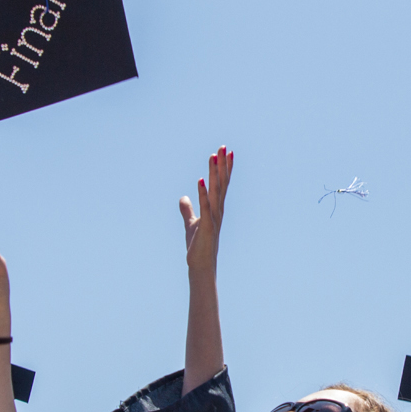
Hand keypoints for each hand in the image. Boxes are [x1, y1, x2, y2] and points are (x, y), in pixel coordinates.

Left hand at [179, 146, 233, 275]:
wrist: (200, 264)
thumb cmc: (197, 245)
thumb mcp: (190, 223)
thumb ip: (187, 209)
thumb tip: (183, 198)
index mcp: (216, 207)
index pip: (222, 184)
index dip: (225, 168)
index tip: (227, 152)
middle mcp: (218, 210)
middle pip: (221, 183)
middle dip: (222, 165)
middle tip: (223, 147)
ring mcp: (214, 217)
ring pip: (215, 191)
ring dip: (213, 174)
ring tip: (213, 157)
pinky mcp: (207, 226)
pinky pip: (205, 206)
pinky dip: (202, 193)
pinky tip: (200, 180)